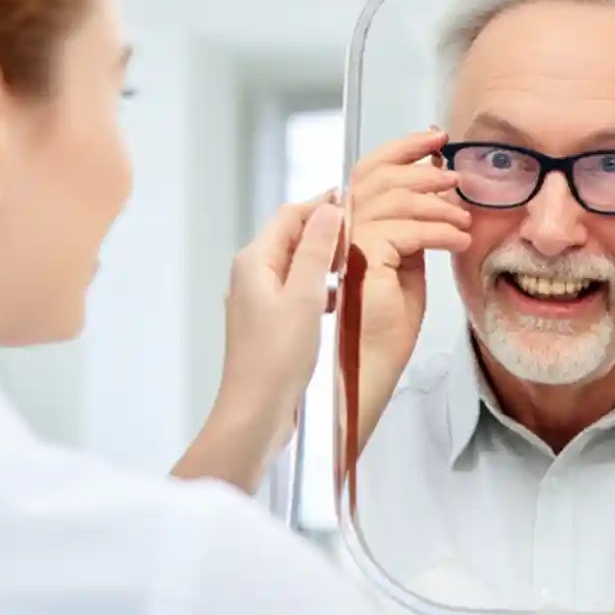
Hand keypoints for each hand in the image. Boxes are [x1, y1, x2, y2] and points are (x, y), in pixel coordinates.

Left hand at [214, 194, 344, 459]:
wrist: (255, 412)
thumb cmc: (275, 360)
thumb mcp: (304, 296)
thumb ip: (317, 250)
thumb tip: (329, 210)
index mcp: (254, 261)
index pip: (291, 215)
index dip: (322, 205)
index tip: (355, 201)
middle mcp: (252, 275)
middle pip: (292, 237)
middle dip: (326, 232)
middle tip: (362, 232)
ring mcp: (258, 300)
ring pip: (296, 265)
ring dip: (325, 261)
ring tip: (356, 262)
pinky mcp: (269, 323)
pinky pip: (297, 291)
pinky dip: (320, 288)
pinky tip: (341, 299)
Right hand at [348, 129, 470, 389]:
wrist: (369, 373)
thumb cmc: (382, 333)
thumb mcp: (403, 272)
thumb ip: (407, 235)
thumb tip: (431, 199)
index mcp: (345, 230)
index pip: (368, 174)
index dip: (401, 150)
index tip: (434, 140)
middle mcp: (337, 232)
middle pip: (376, 176)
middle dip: (420, 166)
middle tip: (455, 174)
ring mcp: (344, 245)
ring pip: (393, 200)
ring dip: (437, 204)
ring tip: (463, 219)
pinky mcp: (360, 261)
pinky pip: (405, 230)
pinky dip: (438, 231)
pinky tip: (458, 241)